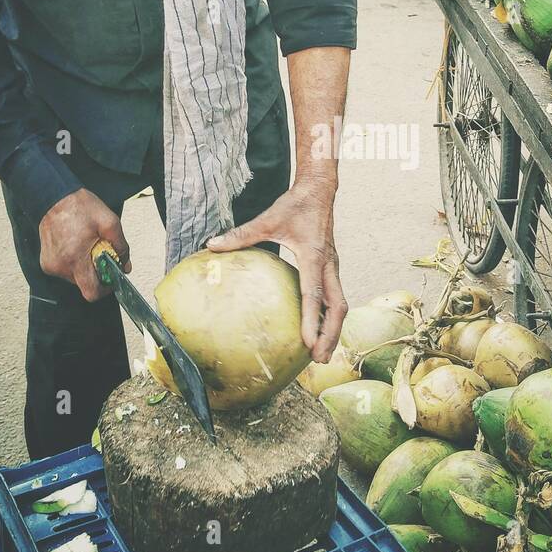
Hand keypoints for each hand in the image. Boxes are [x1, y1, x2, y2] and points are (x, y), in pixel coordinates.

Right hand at [38, 188, 129, 301]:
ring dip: (85, 266)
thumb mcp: (109, 222)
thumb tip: (125, 264)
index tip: (110, 277)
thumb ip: (121, 246)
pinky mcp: (46, 263)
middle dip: (96, 272)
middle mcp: (60, 266)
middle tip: (99, 253)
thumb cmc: (78, 207)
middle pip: (85, 285)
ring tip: (85, 245)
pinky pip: (66, 270)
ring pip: (75, 278)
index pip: (91, 292)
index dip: (105, 288)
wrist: (52, 197)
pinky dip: (74, 262)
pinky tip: (75, 245)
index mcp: (75, 258)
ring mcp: (51, 266)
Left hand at [208, 178, 346, 362]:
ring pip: (340, 305)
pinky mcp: (332, 269)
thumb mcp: (267, 219)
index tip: (307, 343)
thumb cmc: (294, 206)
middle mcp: (329, 266)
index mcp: (314, 257)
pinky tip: (320, 333)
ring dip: (334, 331)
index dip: (312, 320)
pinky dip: (330, 318)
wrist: (319, 191)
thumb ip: (241, 234)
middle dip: (330, 335)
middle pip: (338, 308)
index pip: (314, 294)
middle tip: (319, 359)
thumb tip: (212, 245)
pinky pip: (336, 299)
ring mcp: (333, 269)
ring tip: (322, 355)